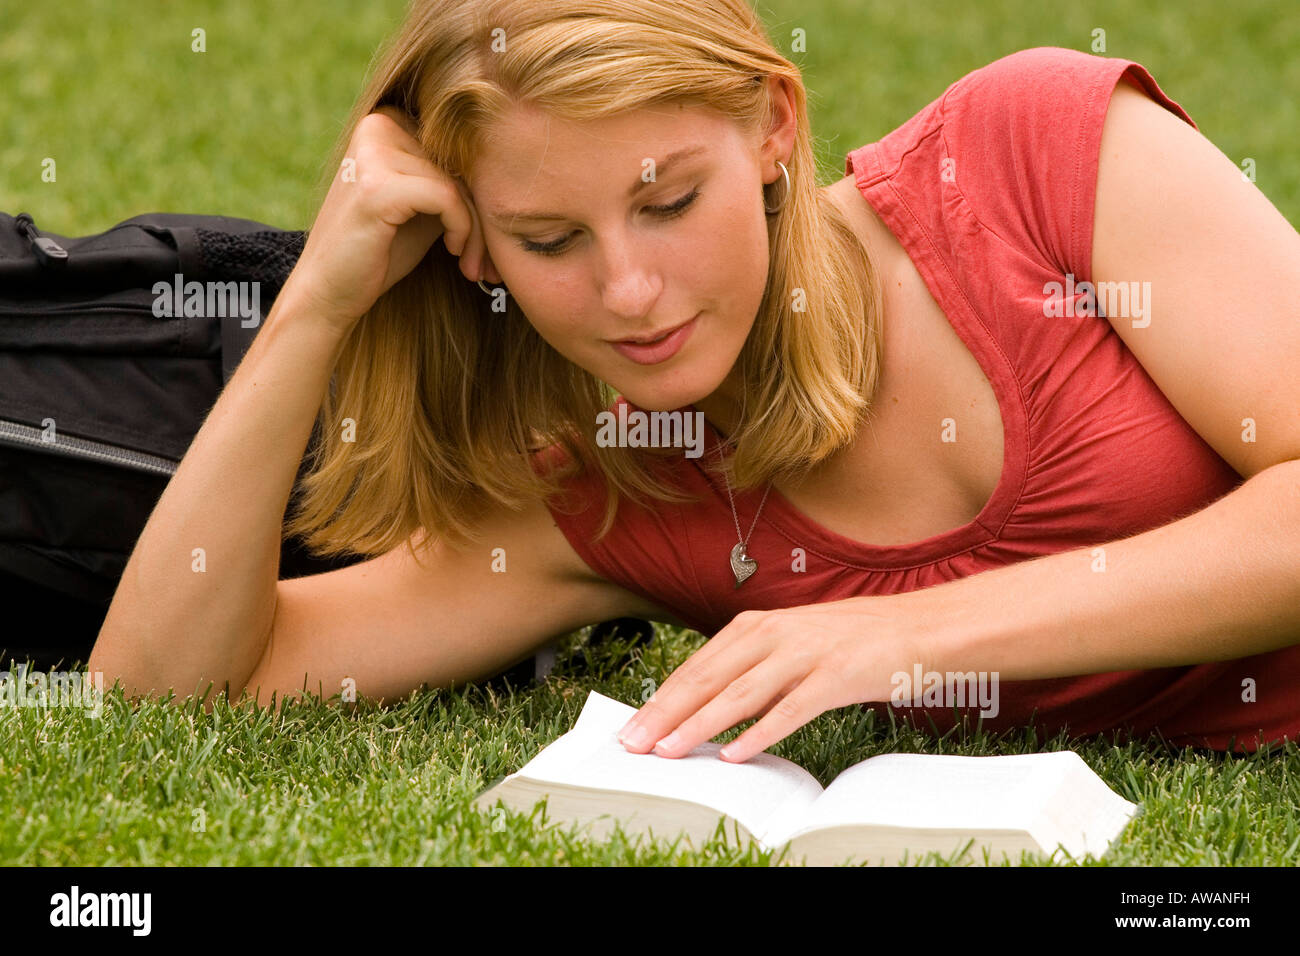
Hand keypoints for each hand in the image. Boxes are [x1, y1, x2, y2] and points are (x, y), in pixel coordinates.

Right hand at [285, 105, 500, 335]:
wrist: (330, 292)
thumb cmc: (380, 251)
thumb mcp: (423, 205)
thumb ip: (453, 179)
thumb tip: (508, 168)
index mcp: (387, 120)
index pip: (458, 148)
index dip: (481, 194)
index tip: (488, 240)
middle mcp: (378, 125)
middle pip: (461, 164)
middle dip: (483, 218)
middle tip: (488, 262)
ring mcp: (374, 152)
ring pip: (459, 184)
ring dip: (476, 232)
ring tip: (472, 264)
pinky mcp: (378, 186)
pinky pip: (448, 198)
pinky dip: (462, 228)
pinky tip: (453, 252)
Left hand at [615, 595, 929, 762]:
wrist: (917, 626)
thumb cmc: (851, 640)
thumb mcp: (791, 643)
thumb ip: (752, 667)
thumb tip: (705, 705)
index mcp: (758, 624)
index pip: (697, 665)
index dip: (662, 696)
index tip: (633, 725)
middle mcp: (775, 633)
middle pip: (708, 678)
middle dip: (666, 713)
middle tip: (635, 743)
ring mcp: (805, 653)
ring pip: (740, 694)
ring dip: (699, 725)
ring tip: (670, 751)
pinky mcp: (836, 675)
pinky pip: (791, 709)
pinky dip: (759, 733)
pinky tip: (734, 754)